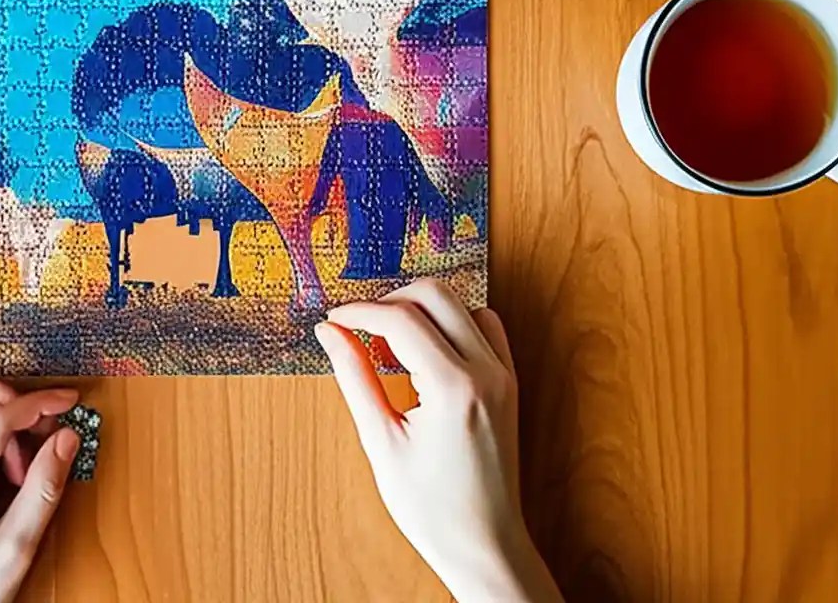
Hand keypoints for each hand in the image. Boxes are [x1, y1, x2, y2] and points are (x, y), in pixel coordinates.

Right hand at [315, 279, 560, 602]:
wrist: (483, 542)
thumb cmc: (432, 507)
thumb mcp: (381, 441)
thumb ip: (354, 377)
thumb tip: (328, 333)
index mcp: (453, 388)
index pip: (399, 318)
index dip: (358, 311)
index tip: (334, 319)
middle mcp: (486, 372)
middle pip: (435, 294)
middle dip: (390, 300)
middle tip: (359, 325)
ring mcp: (503, 375)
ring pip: (462, 304)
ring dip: (422, 309)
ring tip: (389, 341)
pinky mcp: (509, 383)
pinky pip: (486, 327)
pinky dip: (453, 323)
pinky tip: (426, 351)